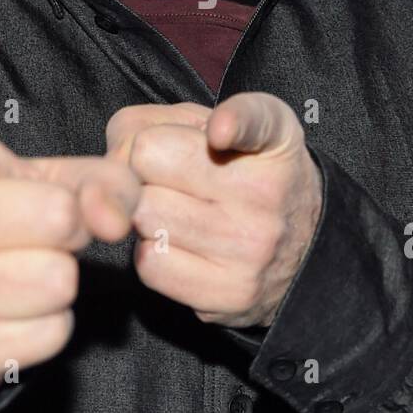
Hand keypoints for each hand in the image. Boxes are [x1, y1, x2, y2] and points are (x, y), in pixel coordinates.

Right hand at [0, 117, 140, 412]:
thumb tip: (116, 221)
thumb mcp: (45, 181)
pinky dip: (51, 323)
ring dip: (61, 279)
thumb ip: (99, 180)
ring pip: (59, 280)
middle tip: (45, 233)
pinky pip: (52, 332)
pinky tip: (16, 312)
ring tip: (26, 271)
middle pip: (58, 217)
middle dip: (72, 227)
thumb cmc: (2, 225)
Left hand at [105, 92, 321, 327]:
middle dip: (144, 163)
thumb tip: (113, 163)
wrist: (299, 252)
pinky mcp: (232, 292)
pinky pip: (150, 262)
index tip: (220, 133)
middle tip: (169, 176)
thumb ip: (152, 120)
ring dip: (145, 210)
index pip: (256, 121)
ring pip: (143, 212)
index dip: (233, 123)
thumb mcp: (209, 125)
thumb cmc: (234, 174)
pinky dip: (151, 252)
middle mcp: (269, 191)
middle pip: (149, 156)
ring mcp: (252, 246)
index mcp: (274, 138)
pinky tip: (179, 244)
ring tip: (177, 210)